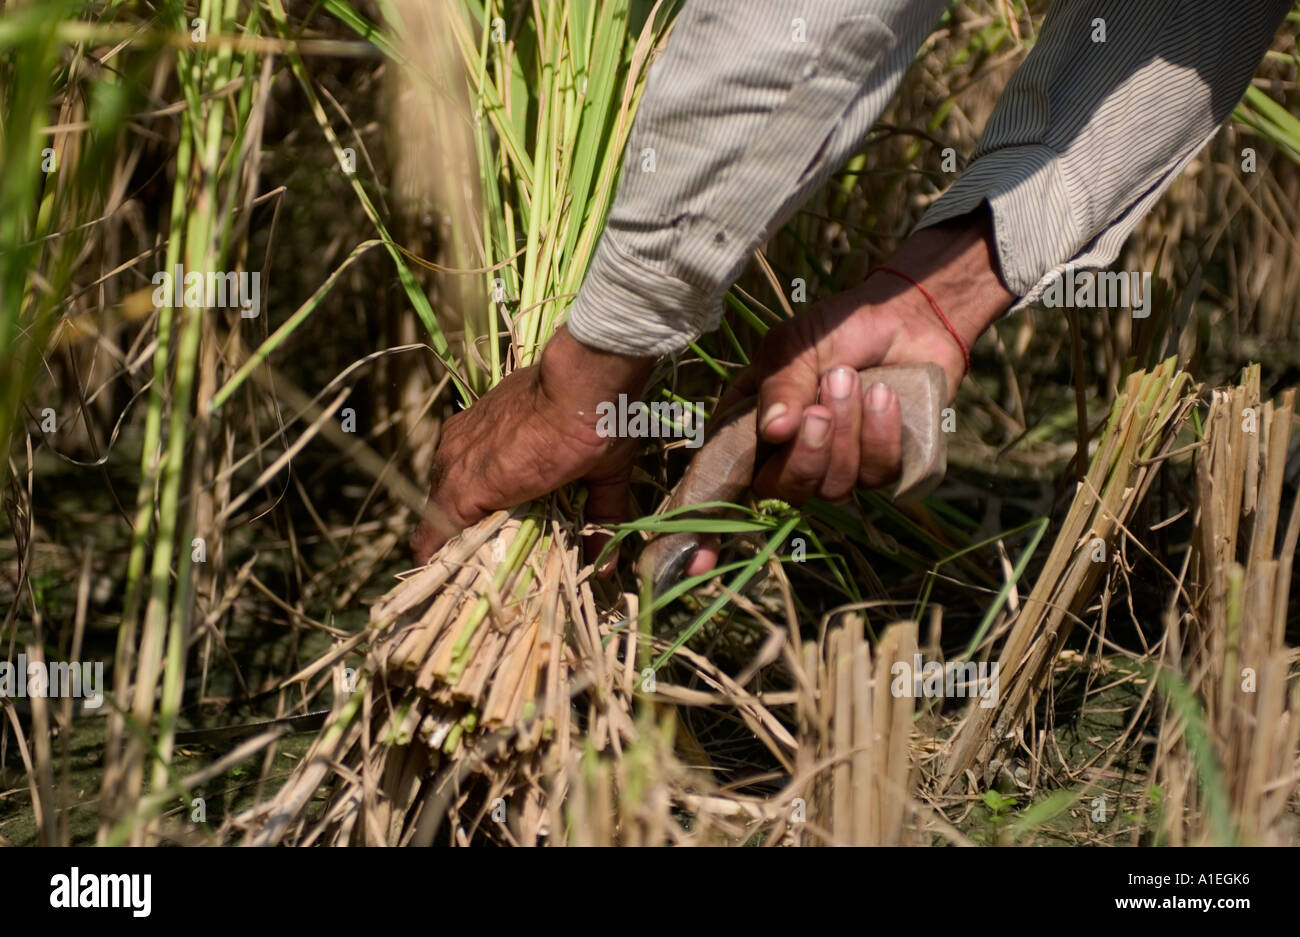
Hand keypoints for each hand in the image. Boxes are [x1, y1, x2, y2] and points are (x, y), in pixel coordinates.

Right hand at [411, 326, 653, 566]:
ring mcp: (458, 436)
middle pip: (436, 512)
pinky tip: (481, 482)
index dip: (438, 560)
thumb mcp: (603, 482)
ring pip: (441, 482)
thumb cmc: (592, 432)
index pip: (434, 536)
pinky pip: (450, 456)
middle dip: (449, 536)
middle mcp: (456, 462)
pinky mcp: (466, 418)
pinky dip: (461, 474)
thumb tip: (605, 570)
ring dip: (453, 504)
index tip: (448, 579)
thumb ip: (600, 524)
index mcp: (479, 487)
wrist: (585, 372)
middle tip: (470, 556)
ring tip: (474, 522)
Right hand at [689, 209, 1014, 573]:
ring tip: (851, 379)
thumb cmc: (835, 329)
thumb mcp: (792, 348)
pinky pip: (879, 477)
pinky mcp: (882, 470)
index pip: (720, 487)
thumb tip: (773, 431)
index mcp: (752, 432)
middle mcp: (788, 458)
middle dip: (806, 454)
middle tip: (819, 405)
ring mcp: (837, 468)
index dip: (703, 529)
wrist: (905, 316)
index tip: (696, 565)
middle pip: (784, 492)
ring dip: (846, 431)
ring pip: (834, 487)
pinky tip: (884, 396)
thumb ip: (778, 387)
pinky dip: (881, 434)